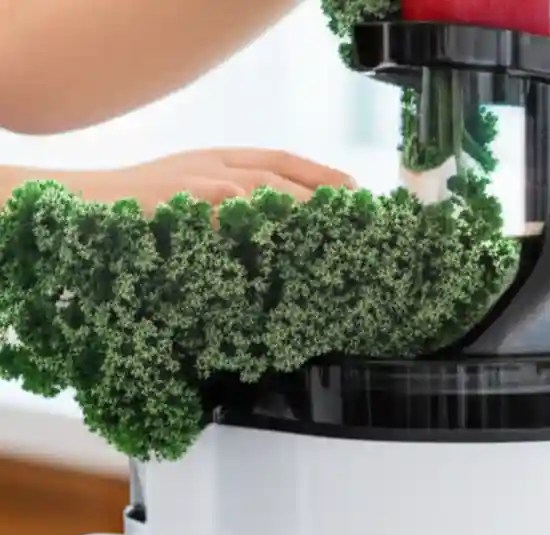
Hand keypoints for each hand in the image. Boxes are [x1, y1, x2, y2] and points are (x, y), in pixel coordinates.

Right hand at [70, 148, 357, 210]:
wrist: (81, 204)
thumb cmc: (139, 210)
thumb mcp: (190, 193)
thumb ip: (232, 202)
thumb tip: (284, 226)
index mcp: (216, 158)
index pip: (279, 158)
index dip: (320, 172)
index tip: (355, 190)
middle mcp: (211, 165)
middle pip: (277, 176)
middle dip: (320, 197)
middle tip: (354, 222)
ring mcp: (197, 186)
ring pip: (260, 194)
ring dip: (298, 212)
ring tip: (331, 234)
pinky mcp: (182, 208)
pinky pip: (229, 220)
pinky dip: (257, 230)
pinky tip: (283, 249)